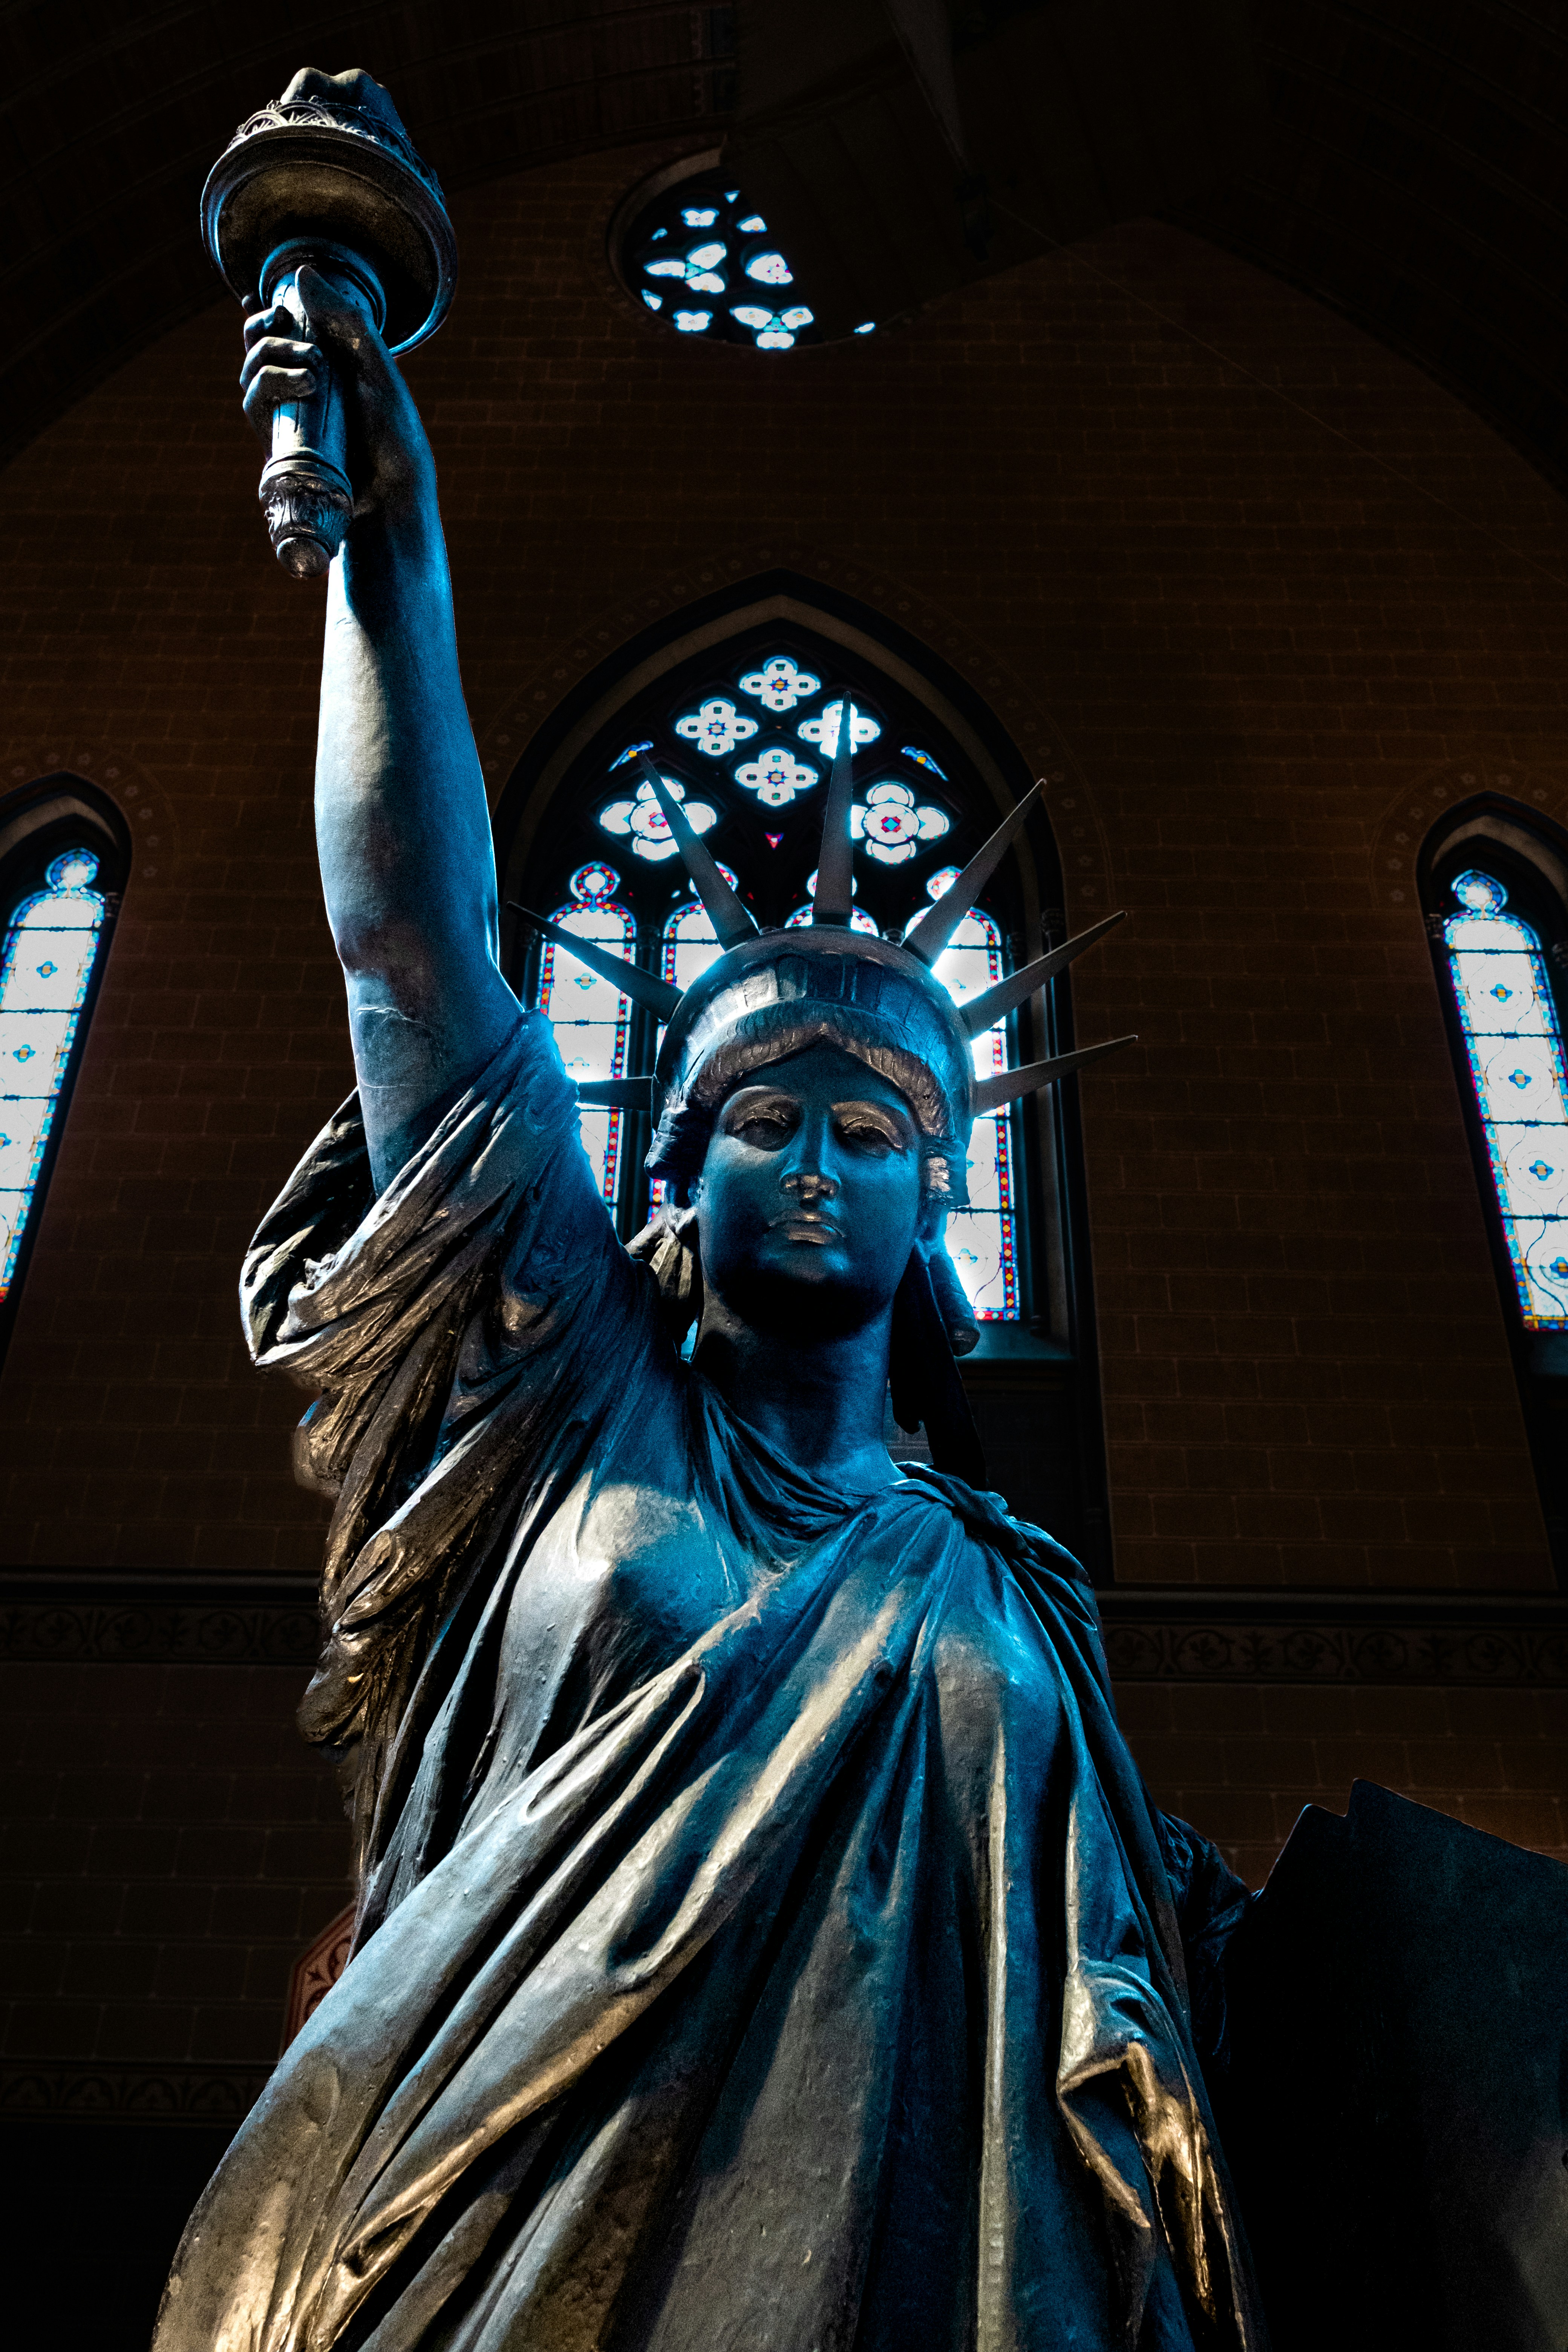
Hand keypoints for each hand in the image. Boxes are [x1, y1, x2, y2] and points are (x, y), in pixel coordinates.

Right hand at [238, 264, 434, 522]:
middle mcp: (300, 391)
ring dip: (271, 358)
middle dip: (265, 332)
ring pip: (251, 374)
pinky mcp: (277, 442)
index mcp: (323, 368)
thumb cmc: (393, 434)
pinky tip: (300, 384)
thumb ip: (345, 321)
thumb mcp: (376, 369)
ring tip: (313, 371)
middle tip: (293, 331)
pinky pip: (253, 405)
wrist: (394, 492)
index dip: (263, 314)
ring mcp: (287, 417)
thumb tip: (301, 273)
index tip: (267, 300)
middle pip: (257, 349)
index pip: (280, 333)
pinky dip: (267, 385)